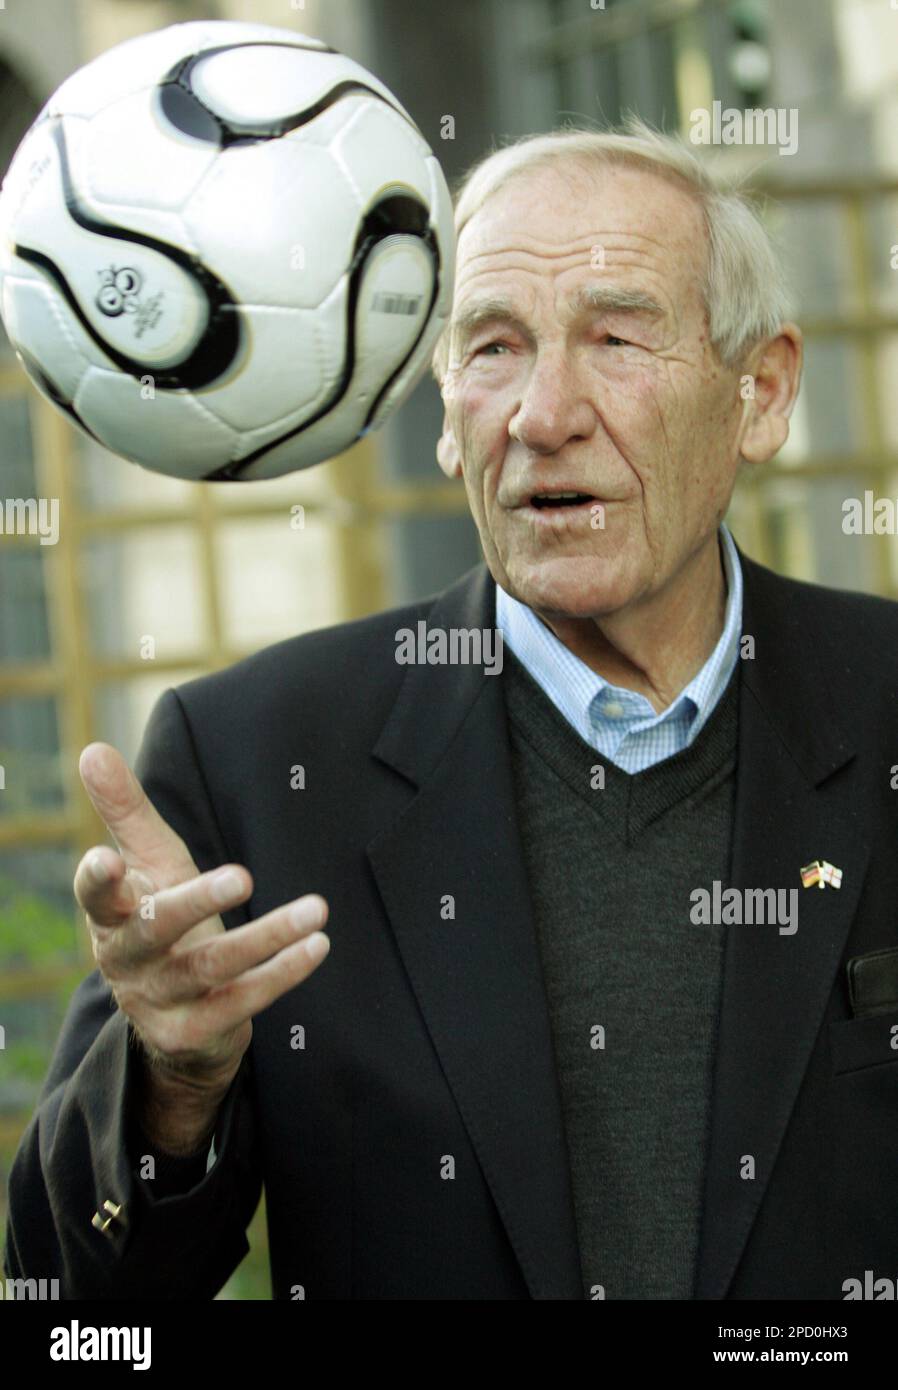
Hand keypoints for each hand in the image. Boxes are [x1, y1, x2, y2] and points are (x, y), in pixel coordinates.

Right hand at [74, 742, 329, 1094]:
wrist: (175, 1014)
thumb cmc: (159, 913)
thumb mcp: (147, 862)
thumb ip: (125, 810)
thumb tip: (92, 750)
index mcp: (109, 915)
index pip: (94, 896)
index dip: (98, 880)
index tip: (108, 859)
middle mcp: (127, 960)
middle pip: (156, 929)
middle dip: (197, 903)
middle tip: (242, 876)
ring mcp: (159, 1000)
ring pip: (212, 967)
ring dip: (267, 937)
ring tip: (315, 909)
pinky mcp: (195, 1030)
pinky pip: (243, 1001)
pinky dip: (282, 974)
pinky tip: (317, 945)